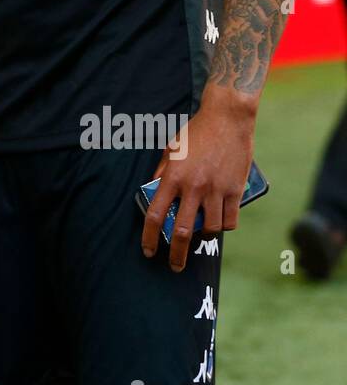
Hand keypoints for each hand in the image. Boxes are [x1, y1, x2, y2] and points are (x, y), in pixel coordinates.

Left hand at [140, 88, 254, 270]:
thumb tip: (155, 190)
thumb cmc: (196, 132)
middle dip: (177, 255)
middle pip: (183, 232)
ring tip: (202, 235)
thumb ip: (163, 171)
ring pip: (211, 229)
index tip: (148, 251)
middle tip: (175, 266)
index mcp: (173, 177)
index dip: (149, 237)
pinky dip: (225, 225)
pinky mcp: (235, 190)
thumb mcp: (171, 149)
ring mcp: (216, 190)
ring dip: (205, 236)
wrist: (228, 118)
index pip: (155, 215)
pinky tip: (221, 223)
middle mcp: (194, 187)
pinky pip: (230, 220)